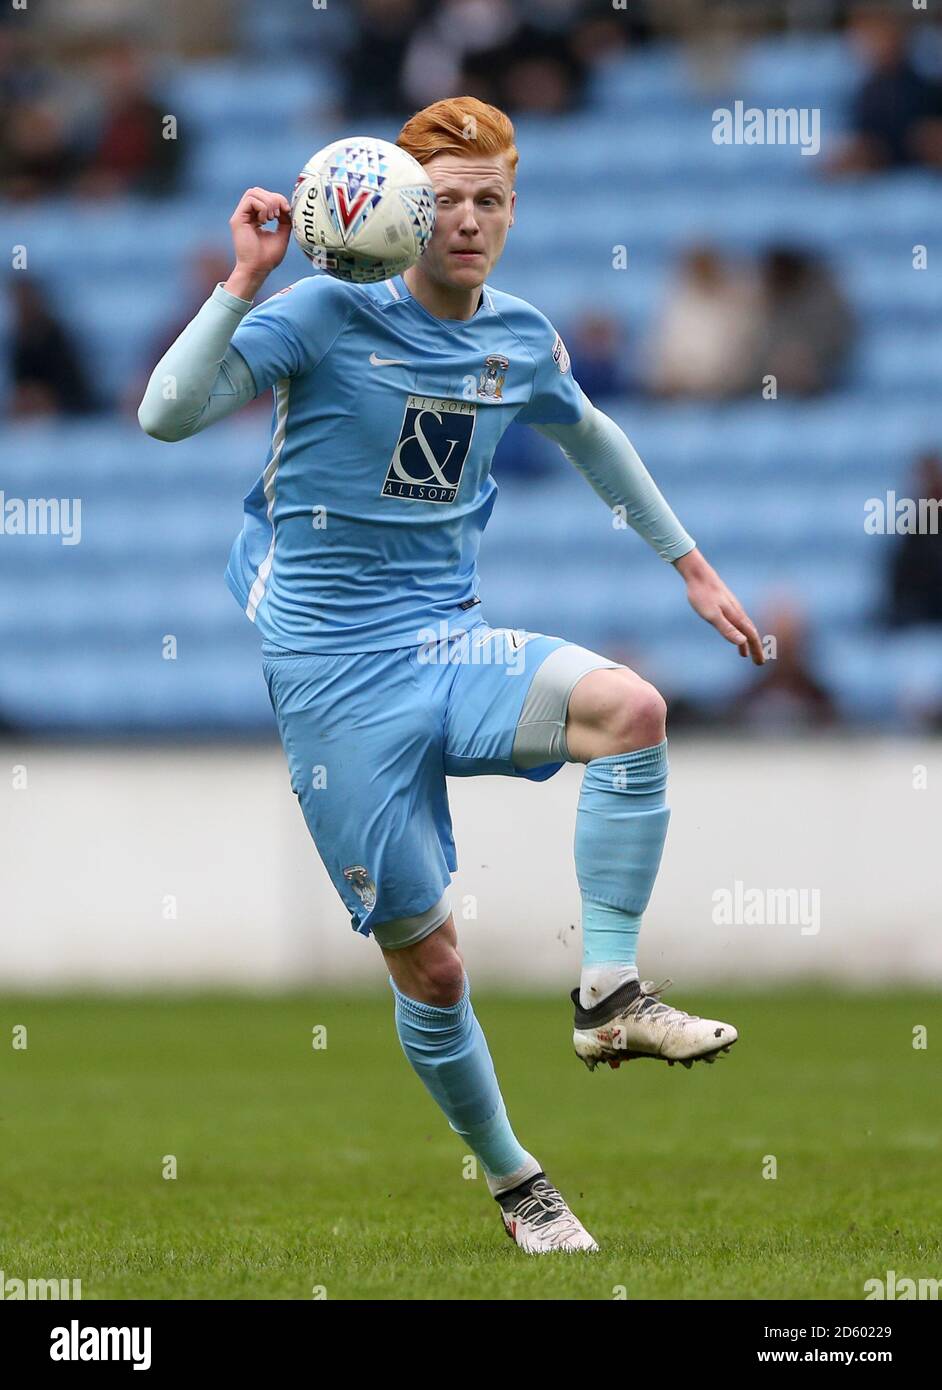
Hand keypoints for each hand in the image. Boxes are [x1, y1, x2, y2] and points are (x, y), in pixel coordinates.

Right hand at [224, 187, 292, 300]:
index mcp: (255, 218)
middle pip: (258, 191)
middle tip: (279, 215)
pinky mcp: (237, 219)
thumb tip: (287, 207)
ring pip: (253, 192)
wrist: (257, 269)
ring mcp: (241, 216)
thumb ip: (285, 220)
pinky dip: (262, 207)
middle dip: (273, 198)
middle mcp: (246, 215)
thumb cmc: (268, 257)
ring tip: (272, 218)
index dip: (277, 198)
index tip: (287, 210)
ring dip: (268, 202)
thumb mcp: (282, 235)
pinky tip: (265, 221)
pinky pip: (250, 200)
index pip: (264, 196)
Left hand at [674, 548, 764, 663]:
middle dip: (755, 649)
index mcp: (736, 617)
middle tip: (759, 663)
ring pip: (743, 628)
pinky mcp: (725, 605)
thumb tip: (742, 642)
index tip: (760, 663)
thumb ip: (727, 629)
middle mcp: (738, 612)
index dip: (756, 650)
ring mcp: (732, 608)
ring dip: (746, 642)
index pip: (751, 637)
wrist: (698, 574)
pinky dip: (738, 632)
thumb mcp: (712, 615)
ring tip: (744, 655)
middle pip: (750, 633)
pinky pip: (736, 622)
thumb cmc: (702, 595)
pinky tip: (733, 634)